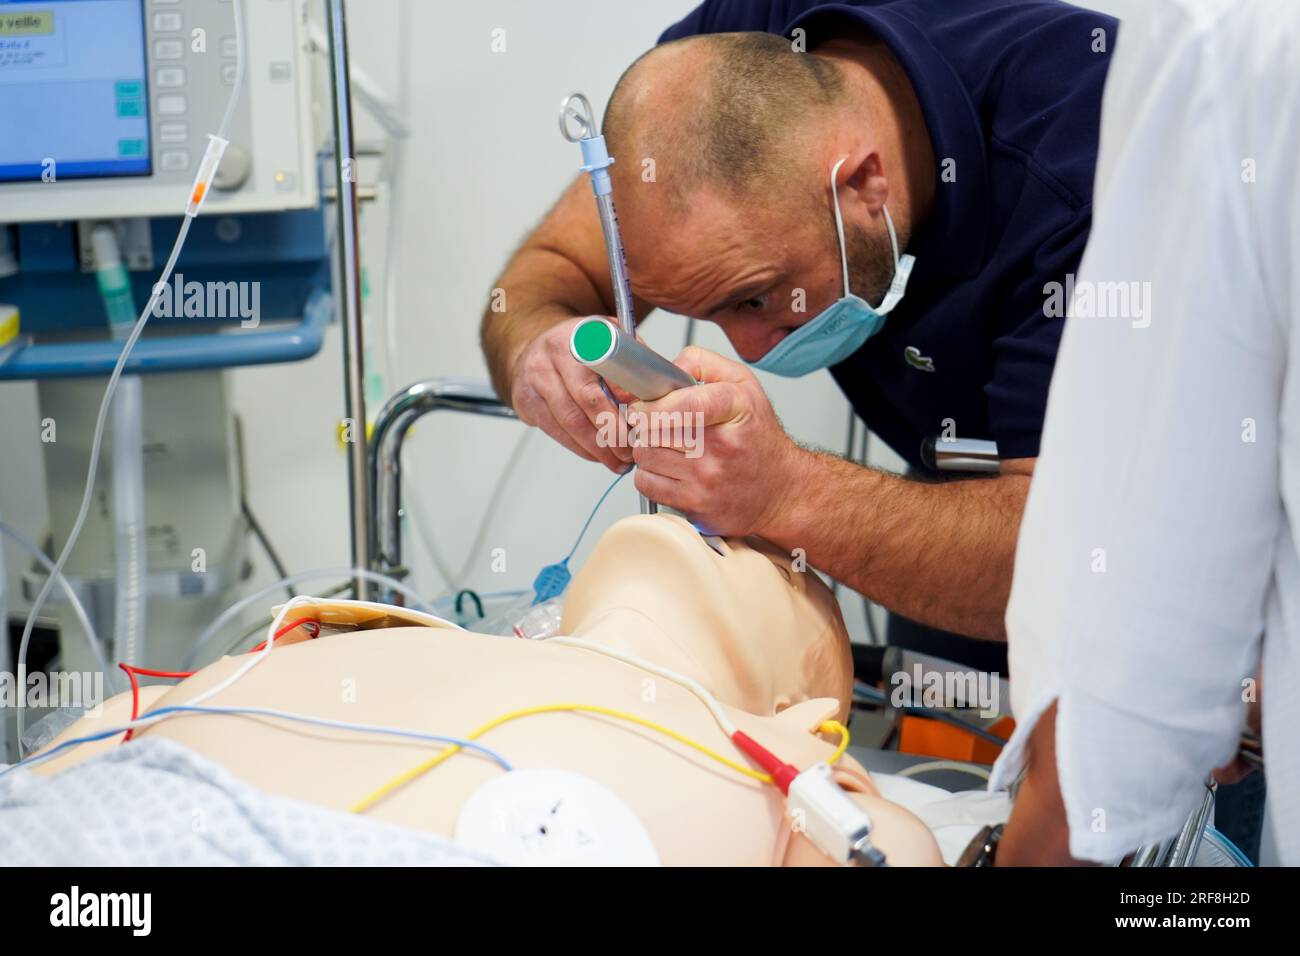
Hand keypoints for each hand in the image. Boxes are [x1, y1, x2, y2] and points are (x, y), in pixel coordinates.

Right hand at [507, 317, 634, 471]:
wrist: (536, 342)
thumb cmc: (579, 345)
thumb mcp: (610, 339)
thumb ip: (631, 362)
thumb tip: (650, 398)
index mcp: (579, 339)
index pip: (601, 377)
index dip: (618, 408)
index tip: (637, 426)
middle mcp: (552, 357)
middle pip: (582, 406)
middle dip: (610, 435)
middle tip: (630, 452)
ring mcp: (536, 380)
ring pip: (568, 424)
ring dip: (596, 449)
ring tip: (618, 461)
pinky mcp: (526, 402)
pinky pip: (556, 432)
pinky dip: (580, 448)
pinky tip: (597, 455)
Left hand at [629, 346, 806, 535]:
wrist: (781, 489)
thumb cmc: (757, 436)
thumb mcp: (742, 383)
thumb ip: (701, 363)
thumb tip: (662, 371)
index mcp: (734, 407)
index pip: (682, 403)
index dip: (653, 404)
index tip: (644, 406)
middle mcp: (722, 444)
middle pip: (654, 429)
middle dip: (646, 424)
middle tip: (656, 425)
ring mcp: (708, 477)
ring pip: (645, 455)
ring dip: (647, 449)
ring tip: (667, 447)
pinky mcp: (696, 504)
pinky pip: (647, 484)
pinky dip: (649, 475)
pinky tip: (668, 470)